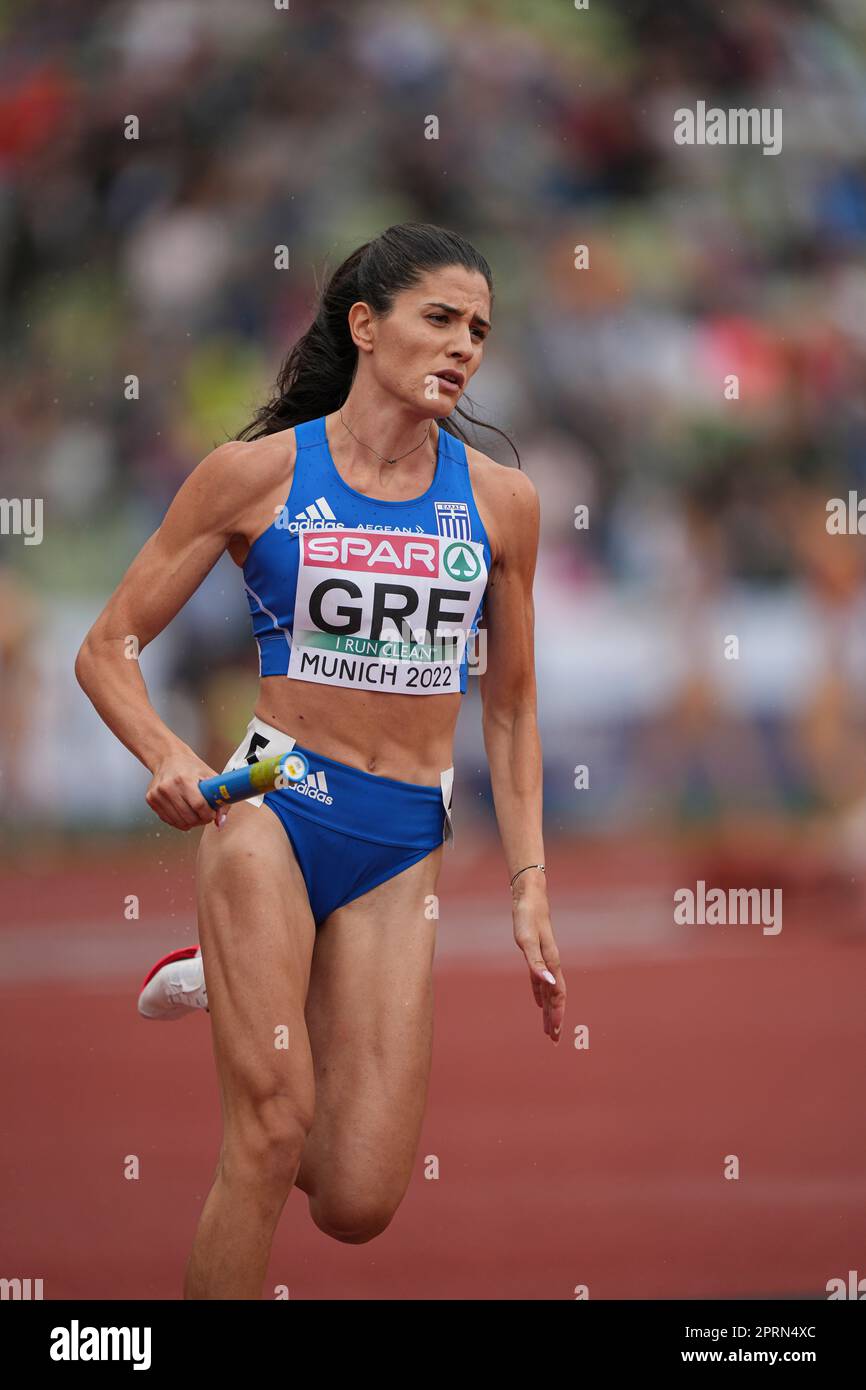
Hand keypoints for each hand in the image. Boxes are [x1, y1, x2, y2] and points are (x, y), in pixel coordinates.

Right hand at [145, 747, 229, 831]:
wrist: (168, 758)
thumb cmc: (190, 767)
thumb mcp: (210, 777)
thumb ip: (220, 799)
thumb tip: (220, 822)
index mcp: (184, 779)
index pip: (199, 805)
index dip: (208, 814)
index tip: (212, 814)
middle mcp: (168, 787)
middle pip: (189, 817)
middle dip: (201, 820)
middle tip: (204, 814)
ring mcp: (157, 794)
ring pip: (179, 823)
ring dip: (190, 822)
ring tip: (195, 813)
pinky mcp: (151, 800)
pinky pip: (168, 820)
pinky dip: (179, 820)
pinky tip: (183, 811)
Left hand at [512, 878, 565, 1043]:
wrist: (529, 896)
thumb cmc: (527, 916)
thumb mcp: (526, 940)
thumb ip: (536, 963)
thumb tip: (548, 984)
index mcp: (551, 963)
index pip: (558, 995)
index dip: (557, 1014)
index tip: (556, 1032)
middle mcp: (551, 964)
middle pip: (556, 997)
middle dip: (556, 1018)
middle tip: (554, 1039)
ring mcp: (544, 959)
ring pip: (550, 991)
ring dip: (549, 1010)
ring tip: (549, 1027)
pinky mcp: (536, 954)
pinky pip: (540, 981)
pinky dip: (540, 994)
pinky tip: (539, 1003)